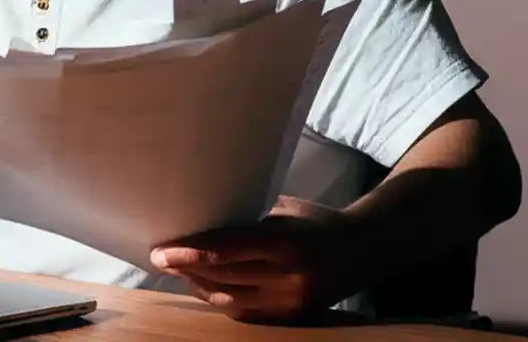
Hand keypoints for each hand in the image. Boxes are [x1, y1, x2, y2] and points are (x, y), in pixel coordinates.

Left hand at [149, 196, 365, 321]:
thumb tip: (198, 217)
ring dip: (199, 287)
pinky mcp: (293, 318)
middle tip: (160, 259)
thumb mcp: (283, 209)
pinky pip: (246, 315)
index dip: (189, 253)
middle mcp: (289, 277)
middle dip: (186, 269)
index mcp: (286, 242)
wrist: (367, 250)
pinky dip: (220, 300)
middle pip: (223, 277)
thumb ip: (245, 216)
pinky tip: (204, 286)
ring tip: (179, 271)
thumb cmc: (316, 221)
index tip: (161, 251)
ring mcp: (292, 303)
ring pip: (230, 301)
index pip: (227, 250)